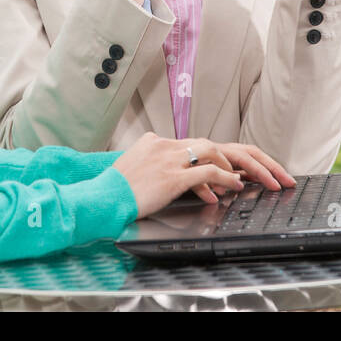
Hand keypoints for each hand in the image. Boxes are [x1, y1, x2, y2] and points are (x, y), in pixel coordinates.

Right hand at [112, 133, 243, 216]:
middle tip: (231, 169)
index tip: (211, 165)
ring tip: (236, 177)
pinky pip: (209, 173)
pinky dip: (226, 178)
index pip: (184, 143)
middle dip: (221, 156)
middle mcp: (163, 146)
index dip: (202, 155)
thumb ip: (146, 163)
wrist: (103, 198)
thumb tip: (156, 173)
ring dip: (227, 164)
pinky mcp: (174, 177)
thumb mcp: (130, 166)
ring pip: (210, 152)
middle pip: (201, 142)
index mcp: (151, 142)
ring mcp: (169, 160)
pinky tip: (234, 186)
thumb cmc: (113, 190)